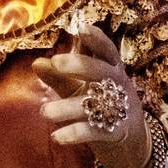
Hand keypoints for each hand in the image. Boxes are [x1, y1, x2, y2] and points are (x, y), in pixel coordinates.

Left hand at [35, 23, 152, 167]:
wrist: (131, 138)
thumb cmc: (100, 102)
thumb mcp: (79, 87)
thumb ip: (59, 76)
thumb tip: (36, 63)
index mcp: (111, 69)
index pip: (106, 50)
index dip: (96, 39)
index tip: (82, 28)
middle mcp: (117, 85)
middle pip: (101, 71)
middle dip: (80, 65)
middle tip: (56, 62)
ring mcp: (119, 108)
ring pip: (93, 104)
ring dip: (67, 107)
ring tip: (44, 112)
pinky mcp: (117, 131)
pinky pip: (95, 130)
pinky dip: (75, 133)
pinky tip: (56, 137)